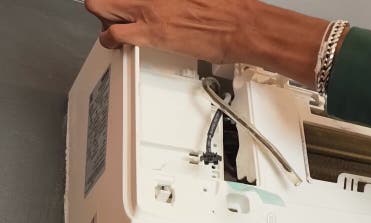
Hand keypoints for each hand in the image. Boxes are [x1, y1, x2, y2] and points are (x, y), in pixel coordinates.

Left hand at [84, 0, 329, 85]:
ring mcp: (148, 10)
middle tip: (113, 13)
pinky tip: (116, 44)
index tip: (127, 6)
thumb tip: (177, 4)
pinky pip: (113, 35)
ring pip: (100, 7)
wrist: (242, 27)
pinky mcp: (151, 33)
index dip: (122, 1)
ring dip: (104, 19)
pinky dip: (109, 40)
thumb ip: (180, 1)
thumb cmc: (230, 11)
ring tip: (114, 28)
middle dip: (104, 5)